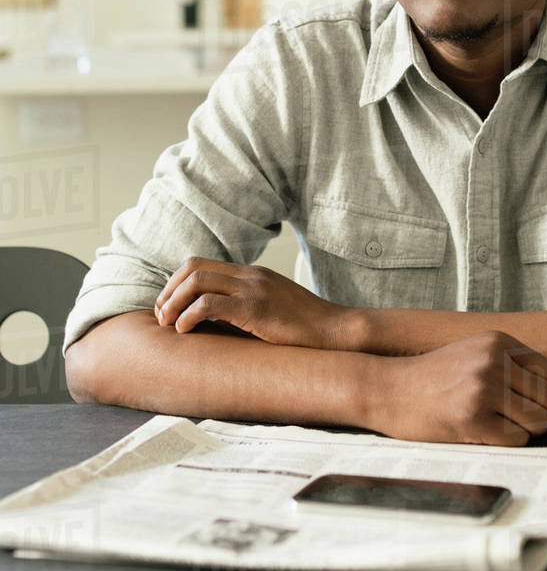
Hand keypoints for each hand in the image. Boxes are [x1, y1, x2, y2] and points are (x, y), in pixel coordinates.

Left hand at [154, 257, 346, 348]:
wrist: (335, 332)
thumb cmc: (303, 329)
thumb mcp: (269, 311)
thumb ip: (240, 308)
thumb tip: (205, 321)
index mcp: (251, 274)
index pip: (200, 263)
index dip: (175, 283)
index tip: (167, 309)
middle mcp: (249, 275)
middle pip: (192, 266)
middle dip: (168, 291)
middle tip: (161, 317)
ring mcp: (253, 289)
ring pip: (197, 280)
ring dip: (173, 302)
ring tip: (168, 325)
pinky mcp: (256, 308)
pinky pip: (210, 304)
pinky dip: (189, 316)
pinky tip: (185, 331)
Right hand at [370, 330, 546, 445]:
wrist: (391, 389)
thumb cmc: (439, 375)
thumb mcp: (482, 357)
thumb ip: (529, 366)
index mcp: (498, 341)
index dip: (544, 392)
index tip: (521, 397)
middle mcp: (493, 361)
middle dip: (538, 413)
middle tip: (509, 413)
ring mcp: (483, 390)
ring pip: (539, 422)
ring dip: (524, 429)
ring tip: (497, 422)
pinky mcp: (472, 420)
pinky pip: (517, 440)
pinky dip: (508, 442)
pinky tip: (485, 431)